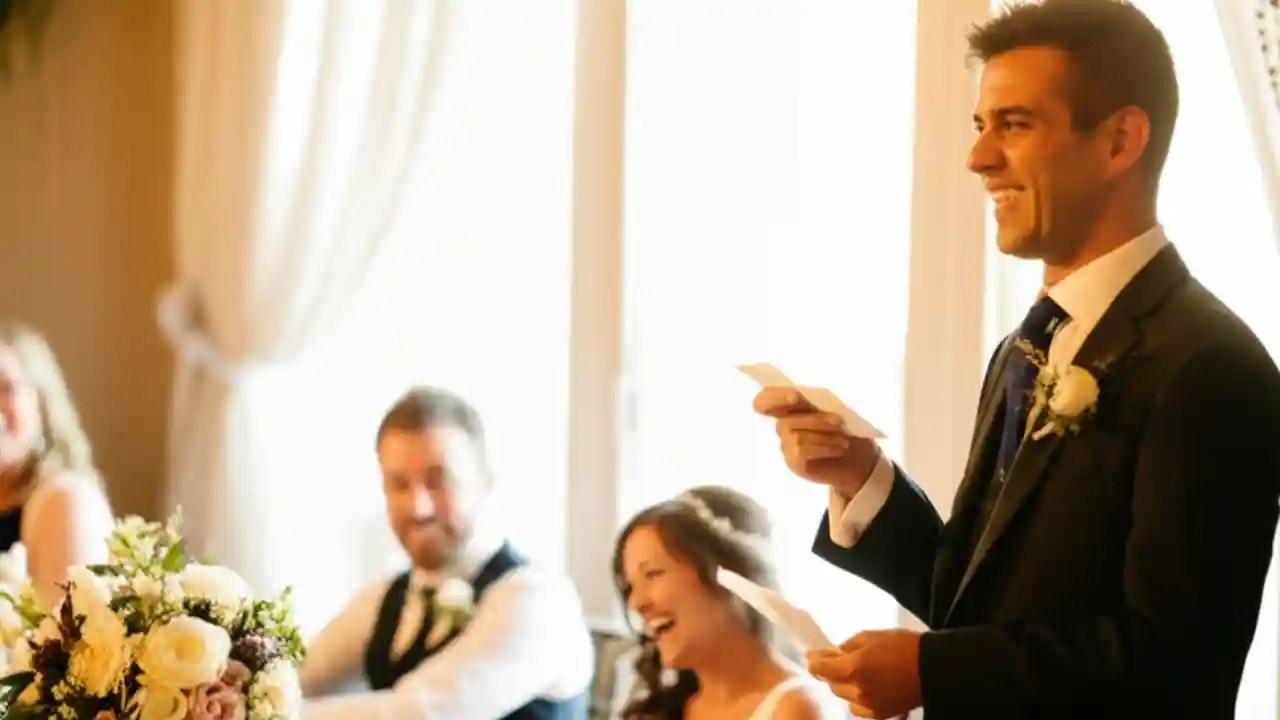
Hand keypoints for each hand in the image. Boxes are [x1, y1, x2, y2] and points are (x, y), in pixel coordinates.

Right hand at [752, 387, 880, 495]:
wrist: (858, 460)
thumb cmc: (844, 430)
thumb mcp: (833, 411)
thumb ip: (818, 402)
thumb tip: (812, 398)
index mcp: (789, 407)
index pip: (763, 400)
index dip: (774, 397)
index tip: (796, 397)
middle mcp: (782, 426)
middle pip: (786, 421)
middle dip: (816, 420)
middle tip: (840, 421)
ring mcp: (786, 446)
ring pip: (797, 437)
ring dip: (825, 437)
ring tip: (844, 441)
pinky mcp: (794, 463)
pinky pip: (802, 451)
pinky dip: (824, 448)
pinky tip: (839, 449)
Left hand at [806, 629, 922, 718]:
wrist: (934, 668)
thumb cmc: (903, 646)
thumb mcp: (872, 636)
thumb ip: (849, 645)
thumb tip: (837, 653)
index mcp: (853, 668)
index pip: (821, 668)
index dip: (814, 661)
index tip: (811, 656)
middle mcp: (857, 691)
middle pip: (832, 684)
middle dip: (829, 672)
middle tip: (832, 661)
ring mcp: (869, 706)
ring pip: (844, 698)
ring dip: (843, 686)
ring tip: (851, 675)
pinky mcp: (882, 714)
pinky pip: (860, 709)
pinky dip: (857, 700)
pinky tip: (865, 690)